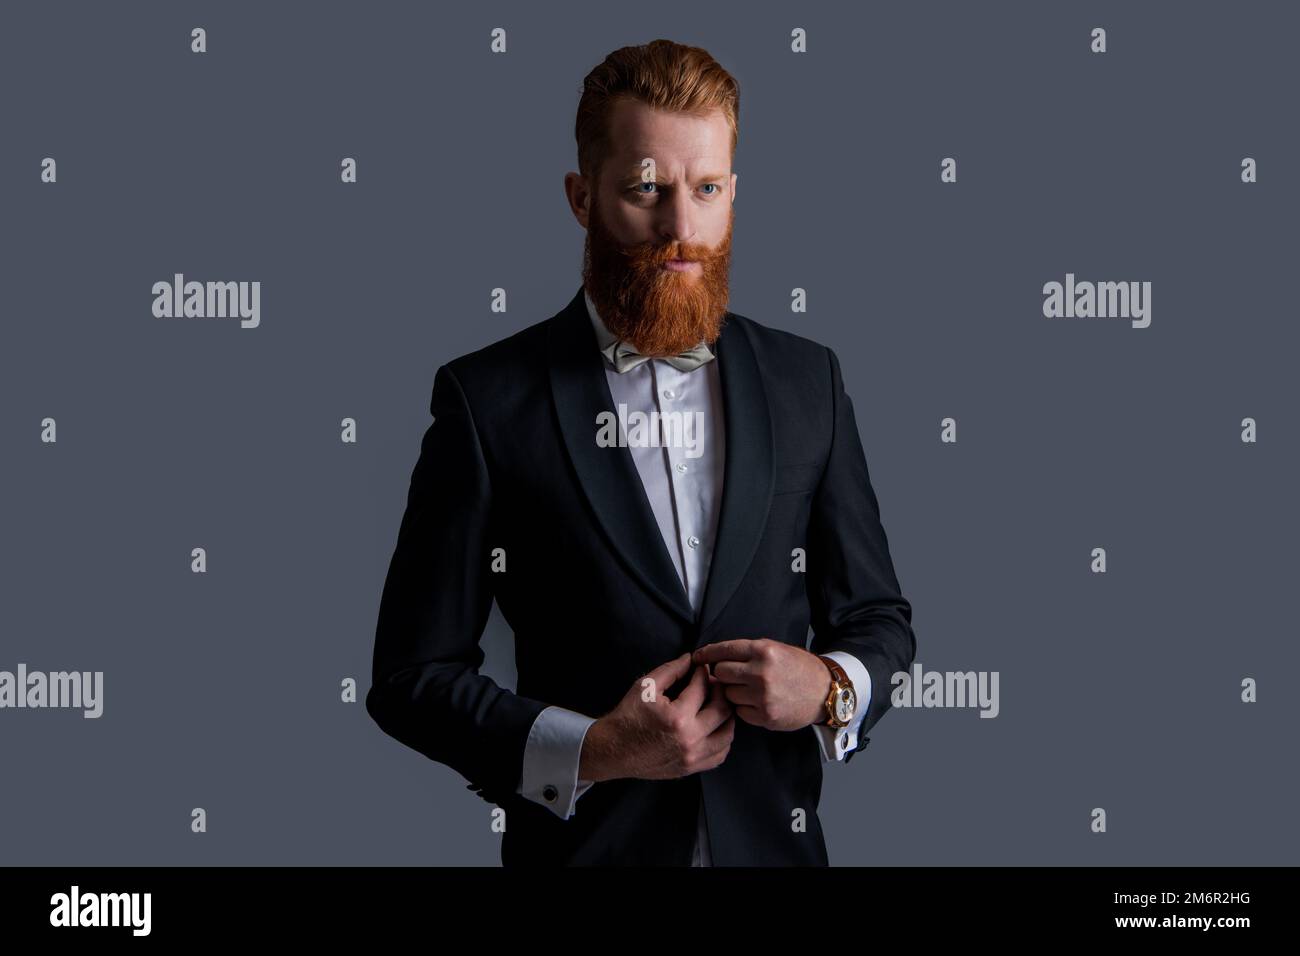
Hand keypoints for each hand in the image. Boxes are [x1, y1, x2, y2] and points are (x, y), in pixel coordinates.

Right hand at [579, 652, 735, 782]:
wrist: (613, 750)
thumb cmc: (628, 716)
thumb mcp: (645, 686)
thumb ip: (671, 669)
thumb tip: (691, 659)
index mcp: (678, 717)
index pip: (702, 688)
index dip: (704, 673)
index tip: (702, 668)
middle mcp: (690, 739)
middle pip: (723, 710)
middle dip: (720, 691)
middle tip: (712, 684)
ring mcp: (693, 757)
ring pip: (727, 734)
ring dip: (726, 716)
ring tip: (716, 704)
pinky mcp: (691, 768)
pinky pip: (720, 754)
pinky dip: (722, 739)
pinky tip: (713, 727)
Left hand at [691, 639, 830, 731]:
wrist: (825, 692)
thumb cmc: (799, 668)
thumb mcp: (776, 649)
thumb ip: (748, 653)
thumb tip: (715, 658)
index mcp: (763, 651)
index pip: (724, 650)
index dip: (707, 653)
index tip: (697, 657)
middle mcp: (761, 672)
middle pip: (721, 672)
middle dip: (722, 674)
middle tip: (731, 676)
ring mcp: (762, 696)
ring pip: (728, 694)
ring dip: (733, 692)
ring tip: (749, 690)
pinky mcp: (765, 716)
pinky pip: (739, 711)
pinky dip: (744, 708)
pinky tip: (757, 703)